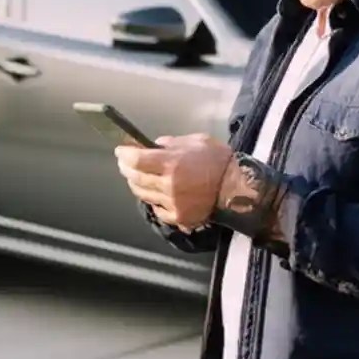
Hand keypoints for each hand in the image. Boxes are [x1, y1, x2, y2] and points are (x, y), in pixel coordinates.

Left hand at [116, 134, 233, 230]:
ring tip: (136, 177)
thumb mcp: (196, 141)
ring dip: (136, 184)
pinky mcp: (179, 217)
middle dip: (126, 168)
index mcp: (172, 163)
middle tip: (124, 162)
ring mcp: (172, 203)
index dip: (124, 154)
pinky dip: (152, 201)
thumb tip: (155, 146)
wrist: (238, 188)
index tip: (120, 150)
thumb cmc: (219, 161)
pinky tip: (154, 194)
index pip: (136, 159)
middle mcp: (168, 185)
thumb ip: (172, 143)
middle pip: (135, 178)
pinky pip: (157, 210)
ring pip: (143, 194)